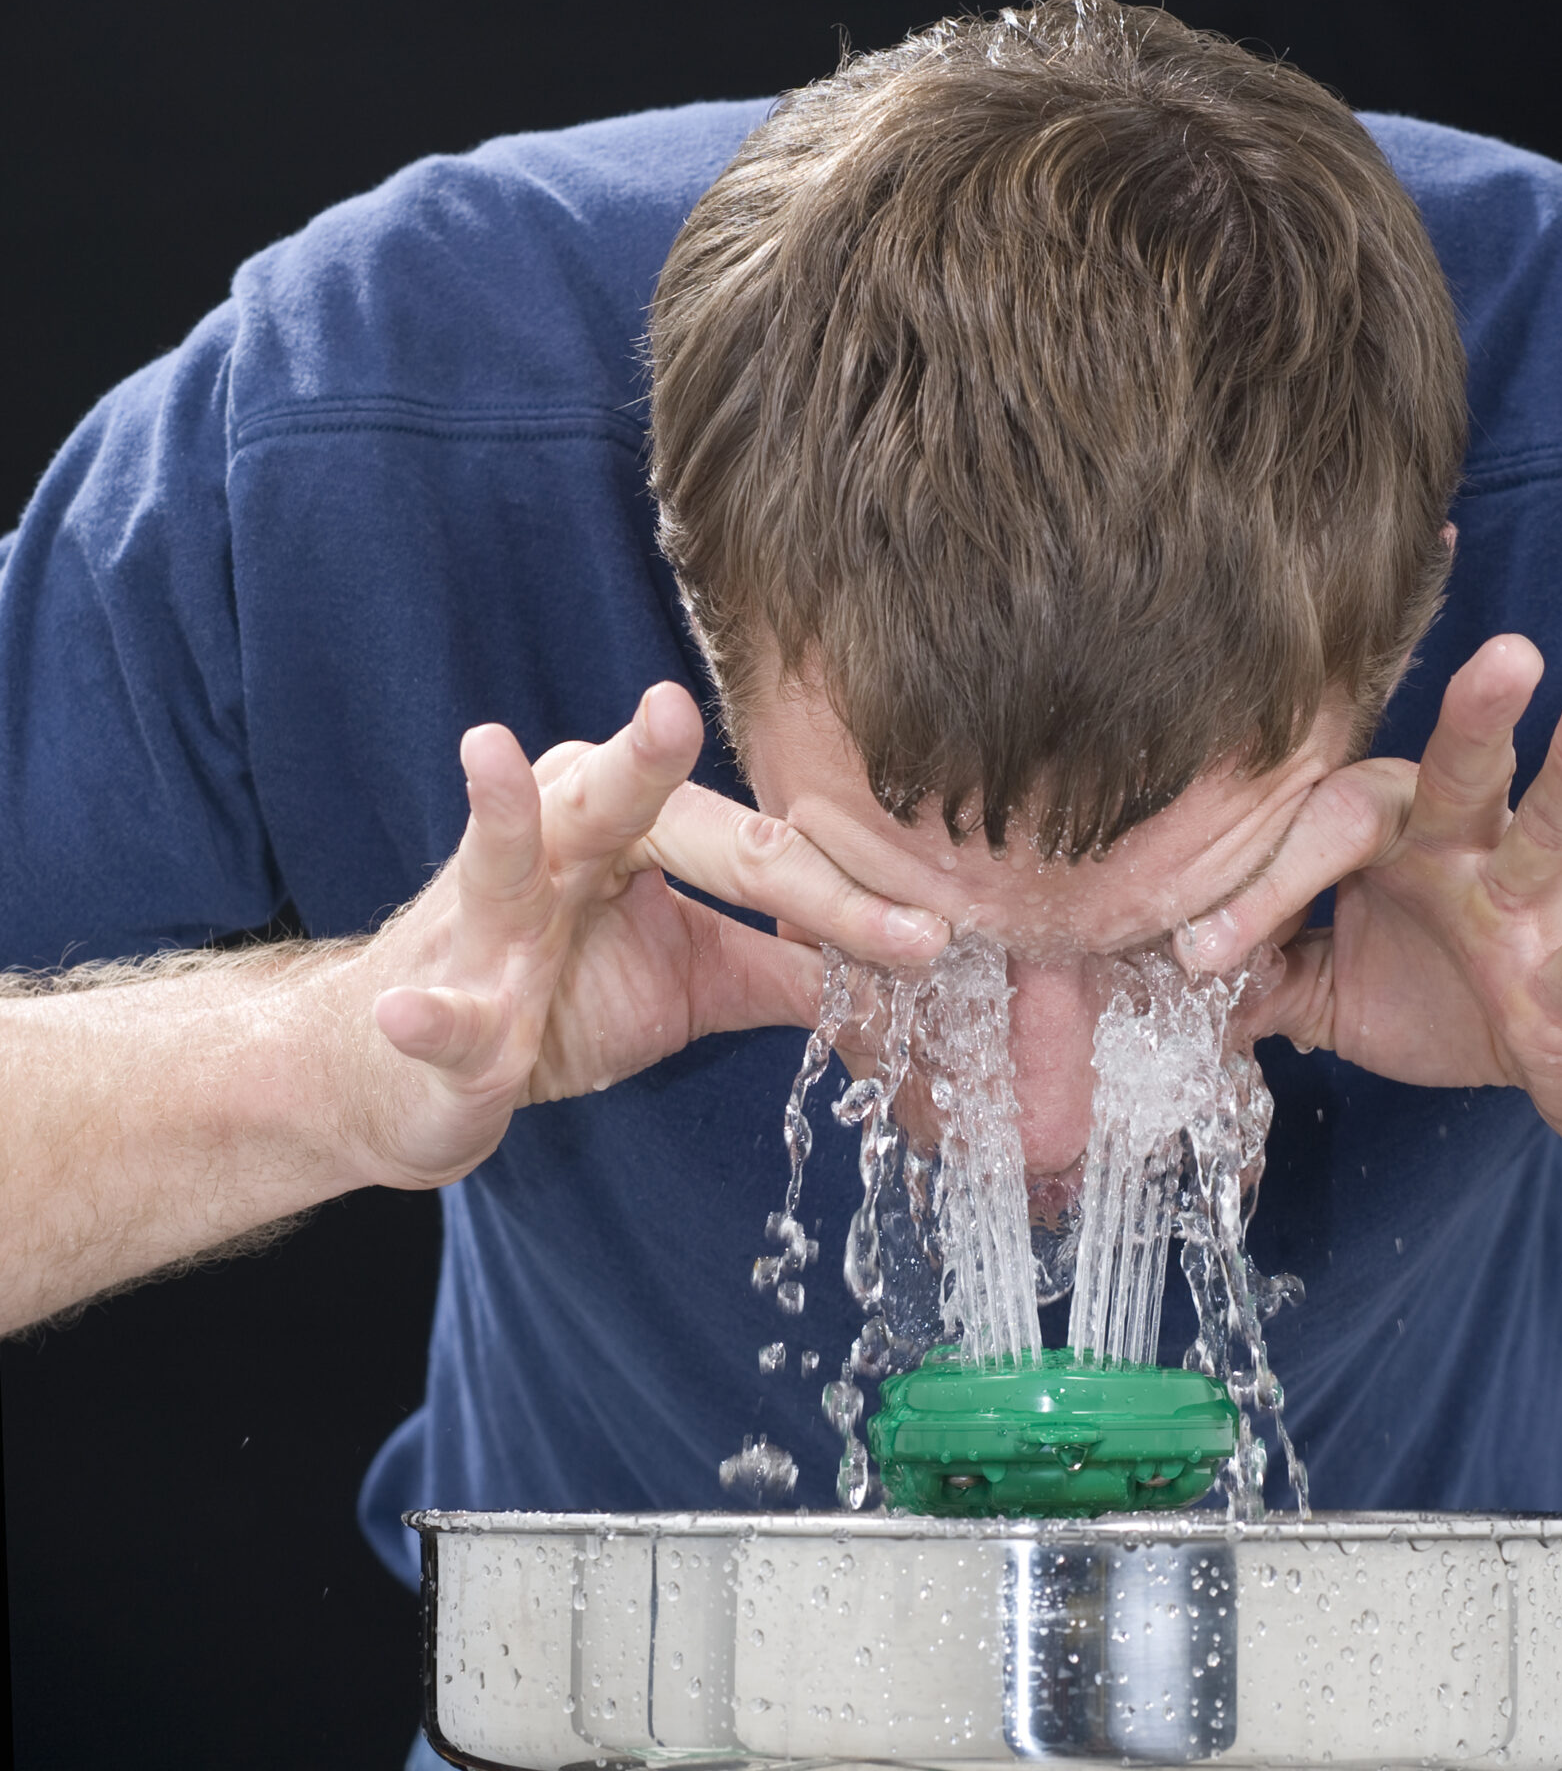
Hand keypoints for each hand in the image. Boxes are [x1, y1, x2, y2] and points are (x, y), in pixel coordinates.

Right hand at [356, 681, 949, 1188]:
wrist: (427, 1071)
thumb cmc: (566, 996)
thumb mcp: (701, 981)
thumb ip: (795, 968)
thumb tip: (910, 965)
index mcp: (633, 826)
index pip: (749, 850)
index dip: (838, 896)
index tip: (927, 934)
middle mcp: (559, 842)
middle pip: (627, 807)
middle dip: (651, 761)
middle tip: (671, 711)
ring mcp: (489, 919)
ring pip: (503, 856)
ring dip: (500, 812)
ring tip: (491, 752)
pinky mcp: (441, 1004)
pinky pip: (436, 1008)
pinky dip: (425, 1013)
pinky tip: (411, 1010)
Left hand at [1185, 636, 1561, 1162]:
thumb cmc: (1452, 1001)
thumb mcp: (1332, 994)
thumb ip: (1261, 972)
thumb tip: (1168, 972)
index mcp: (1398, 845)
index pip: (1325, 833)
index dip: (1261, 888)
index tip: (1199, 950)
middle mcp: (1468, 857)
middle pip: (1463, 770)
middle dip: (1475, 711)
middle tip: (1497, 646)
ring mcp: (1531, 912)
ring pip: (1555, 824)